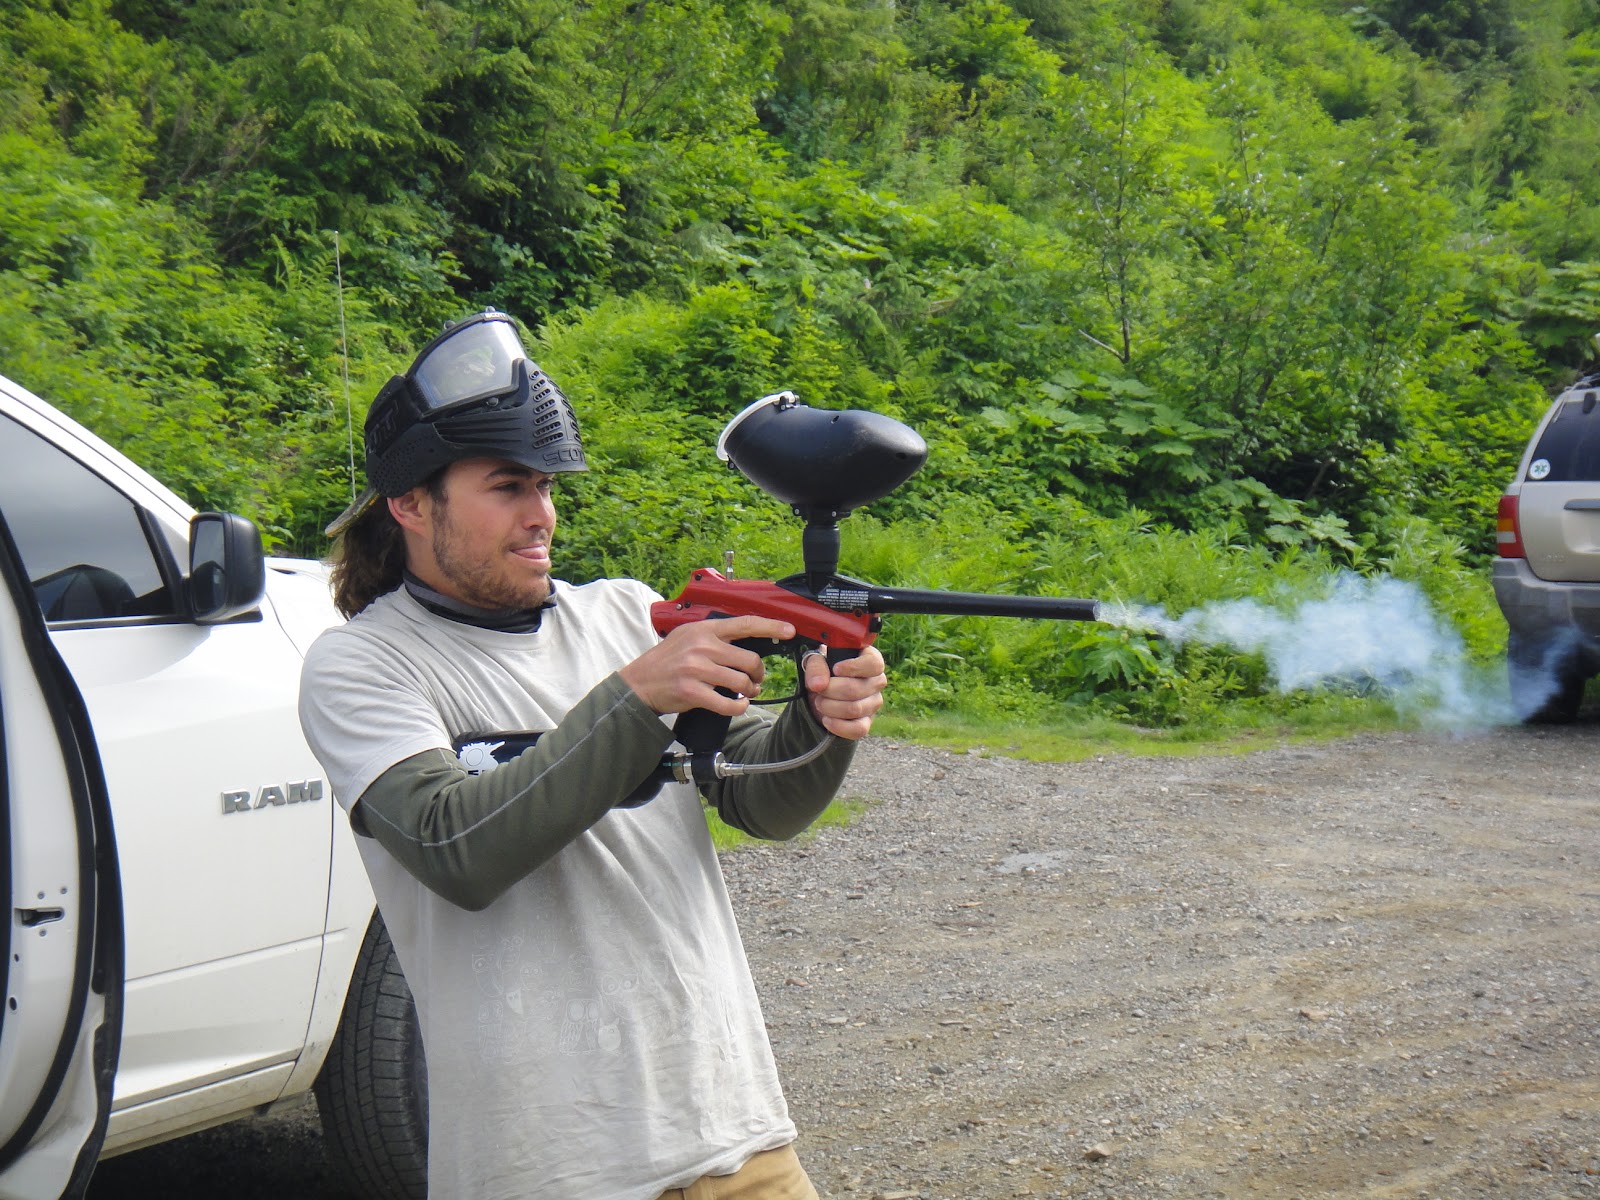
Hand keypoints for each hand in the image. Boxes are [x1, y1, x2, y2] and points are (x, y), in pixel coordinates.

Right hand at [620, 616, 795, 716]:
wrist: (639, 684)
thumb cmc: (666, 661)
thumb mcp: (687, 638)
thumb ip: (714, 638)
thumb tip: (747, 643)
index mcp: (704, 630)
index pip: (745, 624)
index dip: (771, 627)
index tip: (789, 630)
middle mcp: (702, 646)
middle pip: (749, 660)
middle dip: (758, 673)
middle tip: (756, 679)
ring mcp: (697, 669)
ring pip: (741, 682)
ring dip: (750, 691)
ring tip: (746, 693)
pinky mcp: (693, 692)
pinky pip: (728, 704)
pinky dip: (738, 707)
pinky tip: (738, 705)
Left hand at [802, 645, 886, 739]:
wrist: (821, 692)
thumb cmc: (824, 670)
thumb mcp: (816, 662)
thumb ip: (816, 667)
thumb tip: (818, 684)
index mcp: (870, 660)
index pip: (874, 664)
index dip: (854, 667)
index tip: (835, 669)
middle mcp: (877, 681)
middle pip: (857, 689)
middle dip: (830, 691)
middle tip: (819, 690)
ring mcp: (874, 703)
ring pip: (855, 709)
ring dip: (830, 707)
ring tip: (820, 702)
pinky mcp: (867, 722)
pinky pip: (858, 729)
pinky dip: (838, 726)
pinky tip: (826, 719)